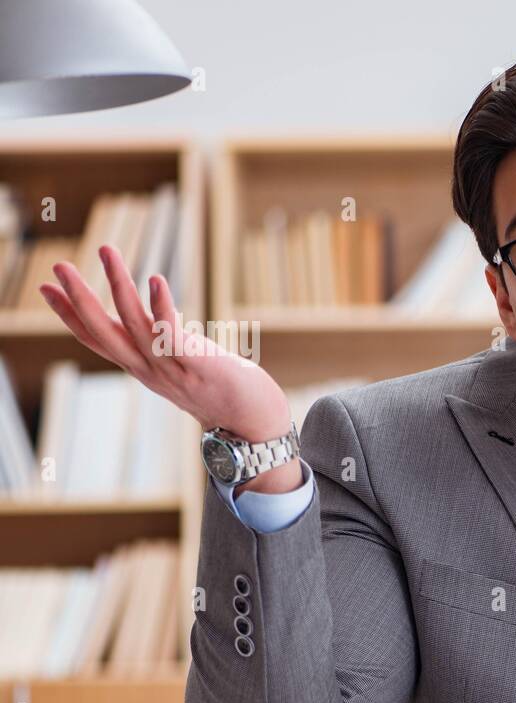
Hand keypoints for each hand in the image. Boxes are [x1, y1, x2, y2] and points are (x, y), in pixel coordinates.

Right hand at [39, 246, 300, 494]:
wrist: (254, 422)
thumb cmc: (220, 388)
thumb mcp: (176, 366)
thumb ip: (154, 346)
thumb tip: (138, 320)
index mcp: (141, 368)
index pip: (97, 340)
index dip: (70, 315)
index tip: (46, 287)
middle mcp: (150, 371)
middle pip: (104, 333)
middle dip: (78, 299)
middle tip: (58, 266)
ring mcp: (173, 370)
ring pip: (135, 326)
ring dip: (118, 286)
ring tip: (105, 251)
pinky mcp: (200, 367)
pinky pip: (172, 337)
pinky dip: (162, 308)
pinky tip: (155, 280)